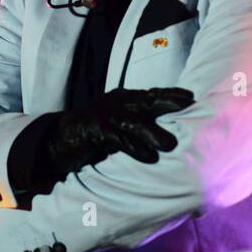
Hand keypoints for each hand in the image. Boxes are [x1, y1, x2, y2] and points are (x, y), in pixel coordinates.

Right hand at [45, 86, 194, 175]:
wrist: (61, 138)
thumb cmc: (96, 133)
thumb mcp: (119, 122)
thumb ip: (139, 123)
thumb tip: (170, 132)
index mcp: (123, 99)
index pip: (151, 93)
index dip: (170, 94)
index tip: (190, 96)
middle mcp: (115, 103)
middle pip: (145, 101)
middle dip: (167, 102)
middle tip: (187, 105)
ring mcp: (104, 116)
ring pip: (132, 122)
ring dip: (152, 132)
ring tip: (169, 144)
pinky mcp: (94, 132)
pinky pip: (117, 140)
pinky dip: (134, 148)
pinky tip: (149, 157)